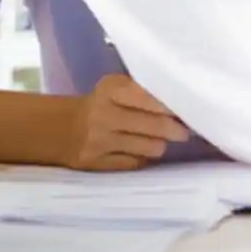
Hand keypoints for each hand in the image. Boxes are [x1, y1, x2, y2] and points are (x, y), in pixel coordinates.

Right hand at [65, 74, 189, 170]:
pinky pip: (135, 163)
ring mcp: (100, 141)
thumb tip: (181, 101)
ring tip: (160, 140)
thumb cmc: (101, 103)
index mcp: (110, 90)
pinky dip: (143, 157)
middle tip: (184, 131)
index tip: (187, 108)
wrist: (63, 128)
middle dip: (175, 129)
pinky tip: (142, 151)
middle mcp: (104, 115)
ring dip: (160, 144)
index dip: (169, 105)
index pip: (147, 97)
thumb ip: (143, 91)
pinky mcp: (98, 164)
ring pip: (149, 148)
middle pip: (153, 125)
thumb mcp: (115, 88)